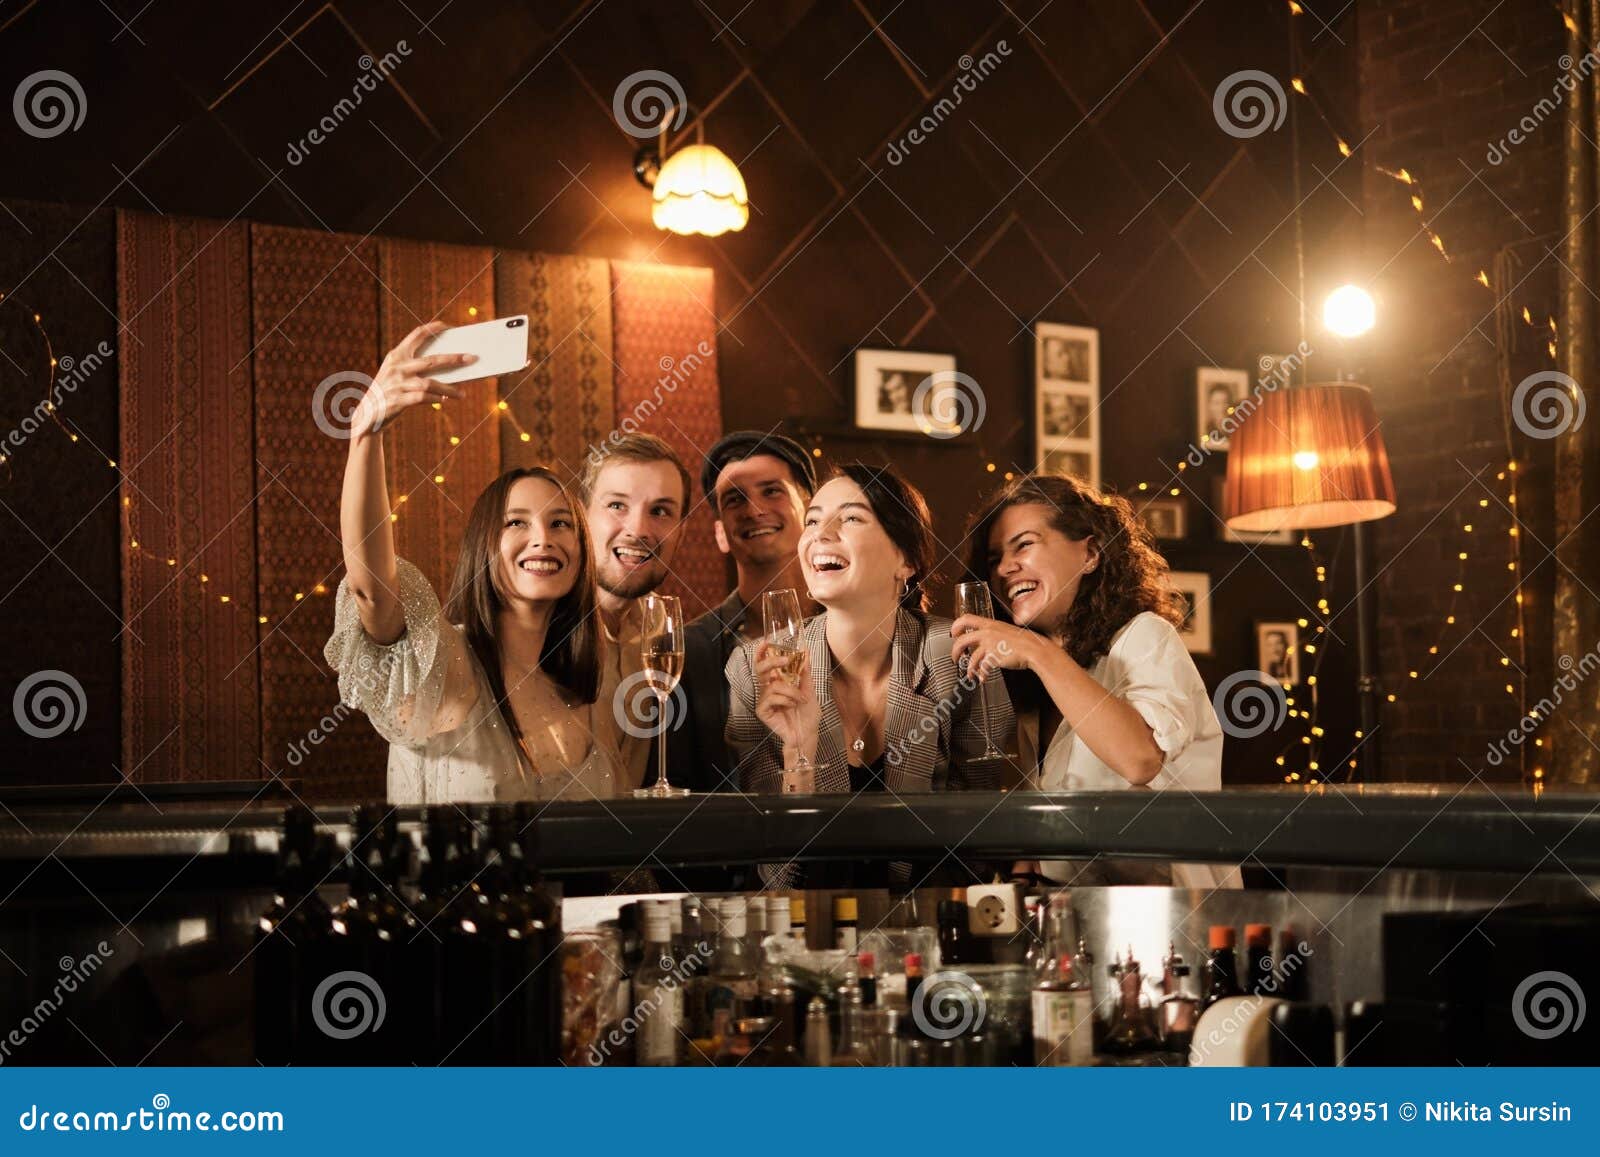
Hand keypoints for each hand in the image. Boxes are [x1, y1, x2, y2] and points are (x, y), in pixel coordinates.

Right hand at [348, 320, 474, 439]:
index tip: (448, 326)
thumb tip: (447, 366)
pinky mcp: (398, 400)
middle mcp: (397, 367)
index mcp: (396, 355)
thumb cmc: (389, 391)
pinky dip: (436, 398)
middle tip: (472, 358)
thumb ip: (415, 367)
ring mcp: (397, 384)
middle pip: (431, 360)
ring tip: (462, 394)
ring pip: (430, 382)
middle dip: (454, 359)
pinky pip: (422, 398)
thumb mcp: (396, 373)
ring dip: (449, 388)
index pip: (416, 335)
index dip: (433, 328)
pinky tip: (444, 400)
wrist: (367, 413)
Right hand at [753, 641, 819, 762]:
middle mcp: (768, 689)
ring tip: (801, 699)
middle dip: (772, 661)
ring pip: (773, 685)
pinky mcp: (762, 711)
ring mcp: (764, 700)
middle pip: (760, 669)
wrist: (807, 734)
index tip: (766, 642)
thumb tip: (805, 651)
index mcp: (777, 682)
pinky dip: (785, 700)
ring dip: (791, 691)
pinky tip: (791, 707)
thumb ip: (805, 671)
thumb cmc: (808, 714)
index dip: (763, 653)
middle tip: (785, 659)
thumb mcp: (809, 688)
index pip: (765, 664)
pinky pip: (772, 698)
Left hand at [950, 614, 1041, 680]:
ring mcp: (990, 645)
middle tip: (955, 657)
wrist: (1035, 649)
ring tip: (970, 674)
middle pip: (962, 640)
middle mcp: (987, 633)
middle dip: (955, 651)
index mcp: (990, 624)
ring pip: (971, 658)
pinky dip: (982, 674)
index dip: (956, 625)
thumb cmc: (1024, 641)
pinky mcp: (994, 657)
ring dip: (969, 668)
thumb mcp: (1006, 631)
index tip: (953, 632)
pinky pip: (983, 667)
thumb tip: (984, 641)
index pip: (966, 618)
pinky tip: (983, 677)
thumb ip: (993, 634)